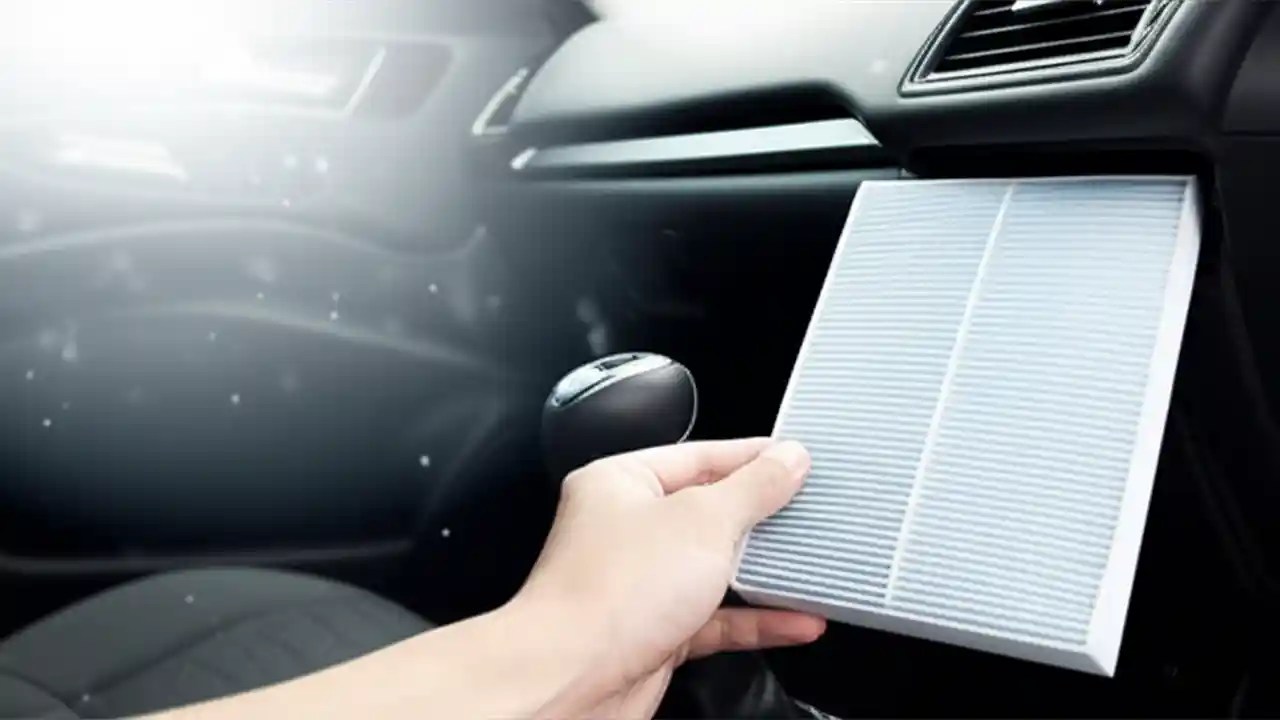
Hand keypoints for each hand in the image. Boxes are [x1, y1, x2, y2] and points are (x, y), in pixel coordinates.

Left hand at [513, 438, 825, 718]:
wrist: (571, 680)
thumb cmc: (609, 594)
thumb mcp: (703, 522)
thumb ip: (753, 488)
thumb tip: (787, 459)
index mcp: (620, 482)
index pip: (698, 456)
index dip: (750, 456)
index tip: (795, 458)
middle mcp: (625, 529)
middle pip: (707, 513)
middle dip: (760, 518)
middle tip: (811, 511)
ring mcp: (638, 584)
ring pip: (712, 569)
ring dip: (763, 574)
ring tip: (811, 565)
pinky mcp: (653, 633)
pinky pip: (715, 619)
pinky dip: (756, 620)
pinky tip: (797, 620)